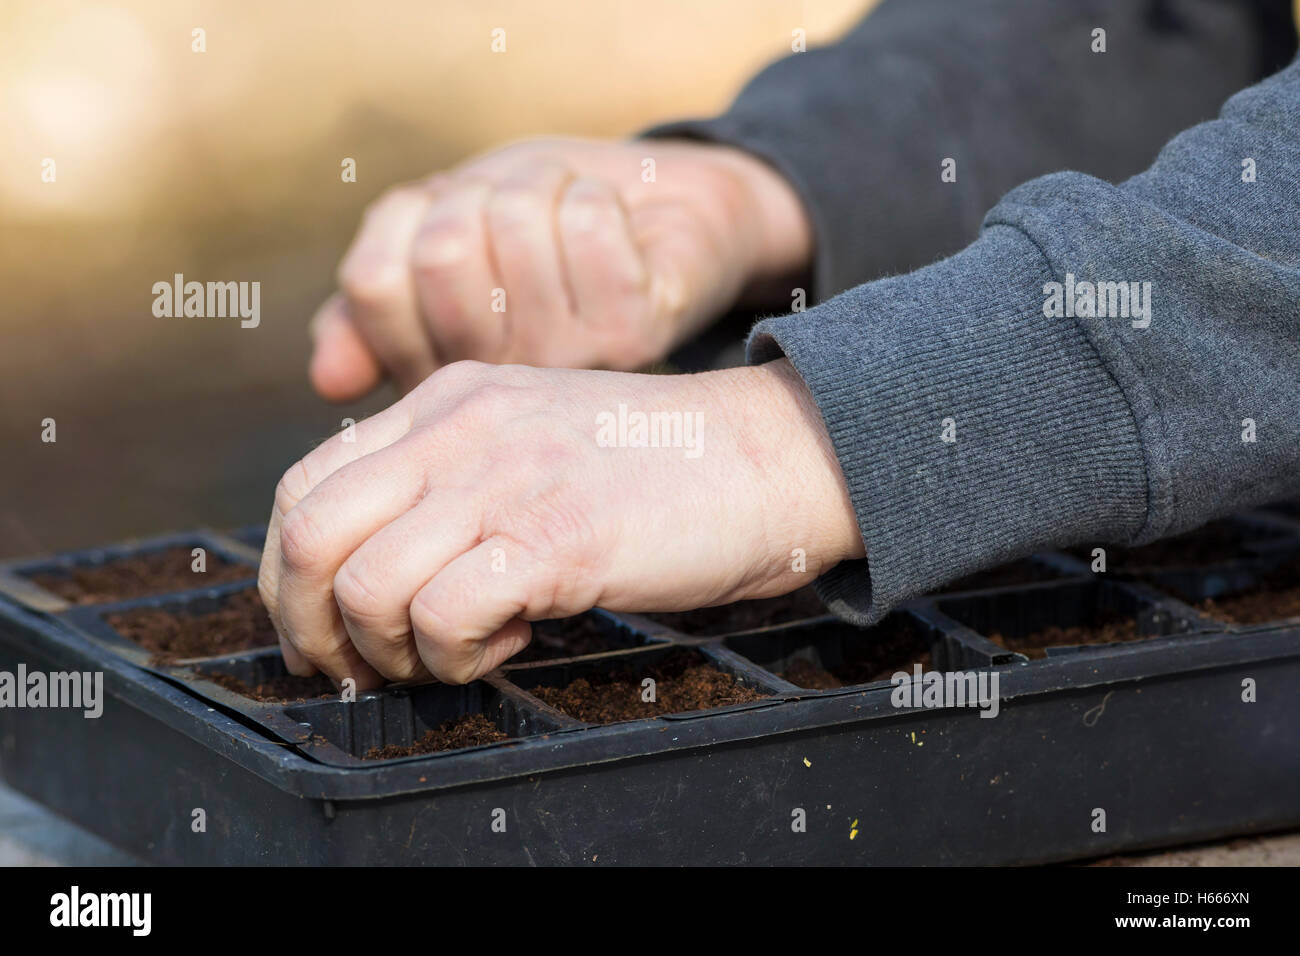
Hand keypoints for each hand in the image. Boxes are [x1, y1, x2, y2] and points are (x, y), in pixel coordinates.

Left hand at [259, 359, 860, 685]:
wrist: (772, 452)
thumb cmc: (660, 465)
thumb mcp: (534, 437)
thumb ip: (455, 474)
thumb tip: (379, 562)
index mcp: (448, 403)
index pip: (306, 485)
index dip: (291, 575)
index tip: (323, 631)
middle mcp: (460, 430)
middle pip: (311, 537)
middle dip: (314, 627)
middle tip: (364, 668)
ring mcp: (507, 479)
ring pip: (368, 586)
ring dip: (397, 650)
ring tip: (465, 647)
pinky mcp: (558, 537)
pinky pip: (445, 615)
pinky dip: (461, 654)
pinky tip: (516, 637)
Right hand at [308, 137, 811, 399]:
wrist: (659, 219)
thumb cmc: (535, 230)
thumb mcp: (430, 248)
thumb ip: (365, 308)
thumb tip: (327, 381)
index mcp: (437, 373)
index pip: (375, 282)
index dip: (407, 222)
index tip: (449, 222)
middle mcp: (499, 385)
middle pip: (444, 250)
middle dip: (479, 193)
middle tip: (519, 210)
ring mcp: (567, 366)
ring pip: (514, 222)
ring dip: (541, 185)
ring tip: (566, 215)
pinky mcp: (633, 334)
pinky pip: (584, 221)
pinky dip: (593, 195)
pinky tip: (613, 228)